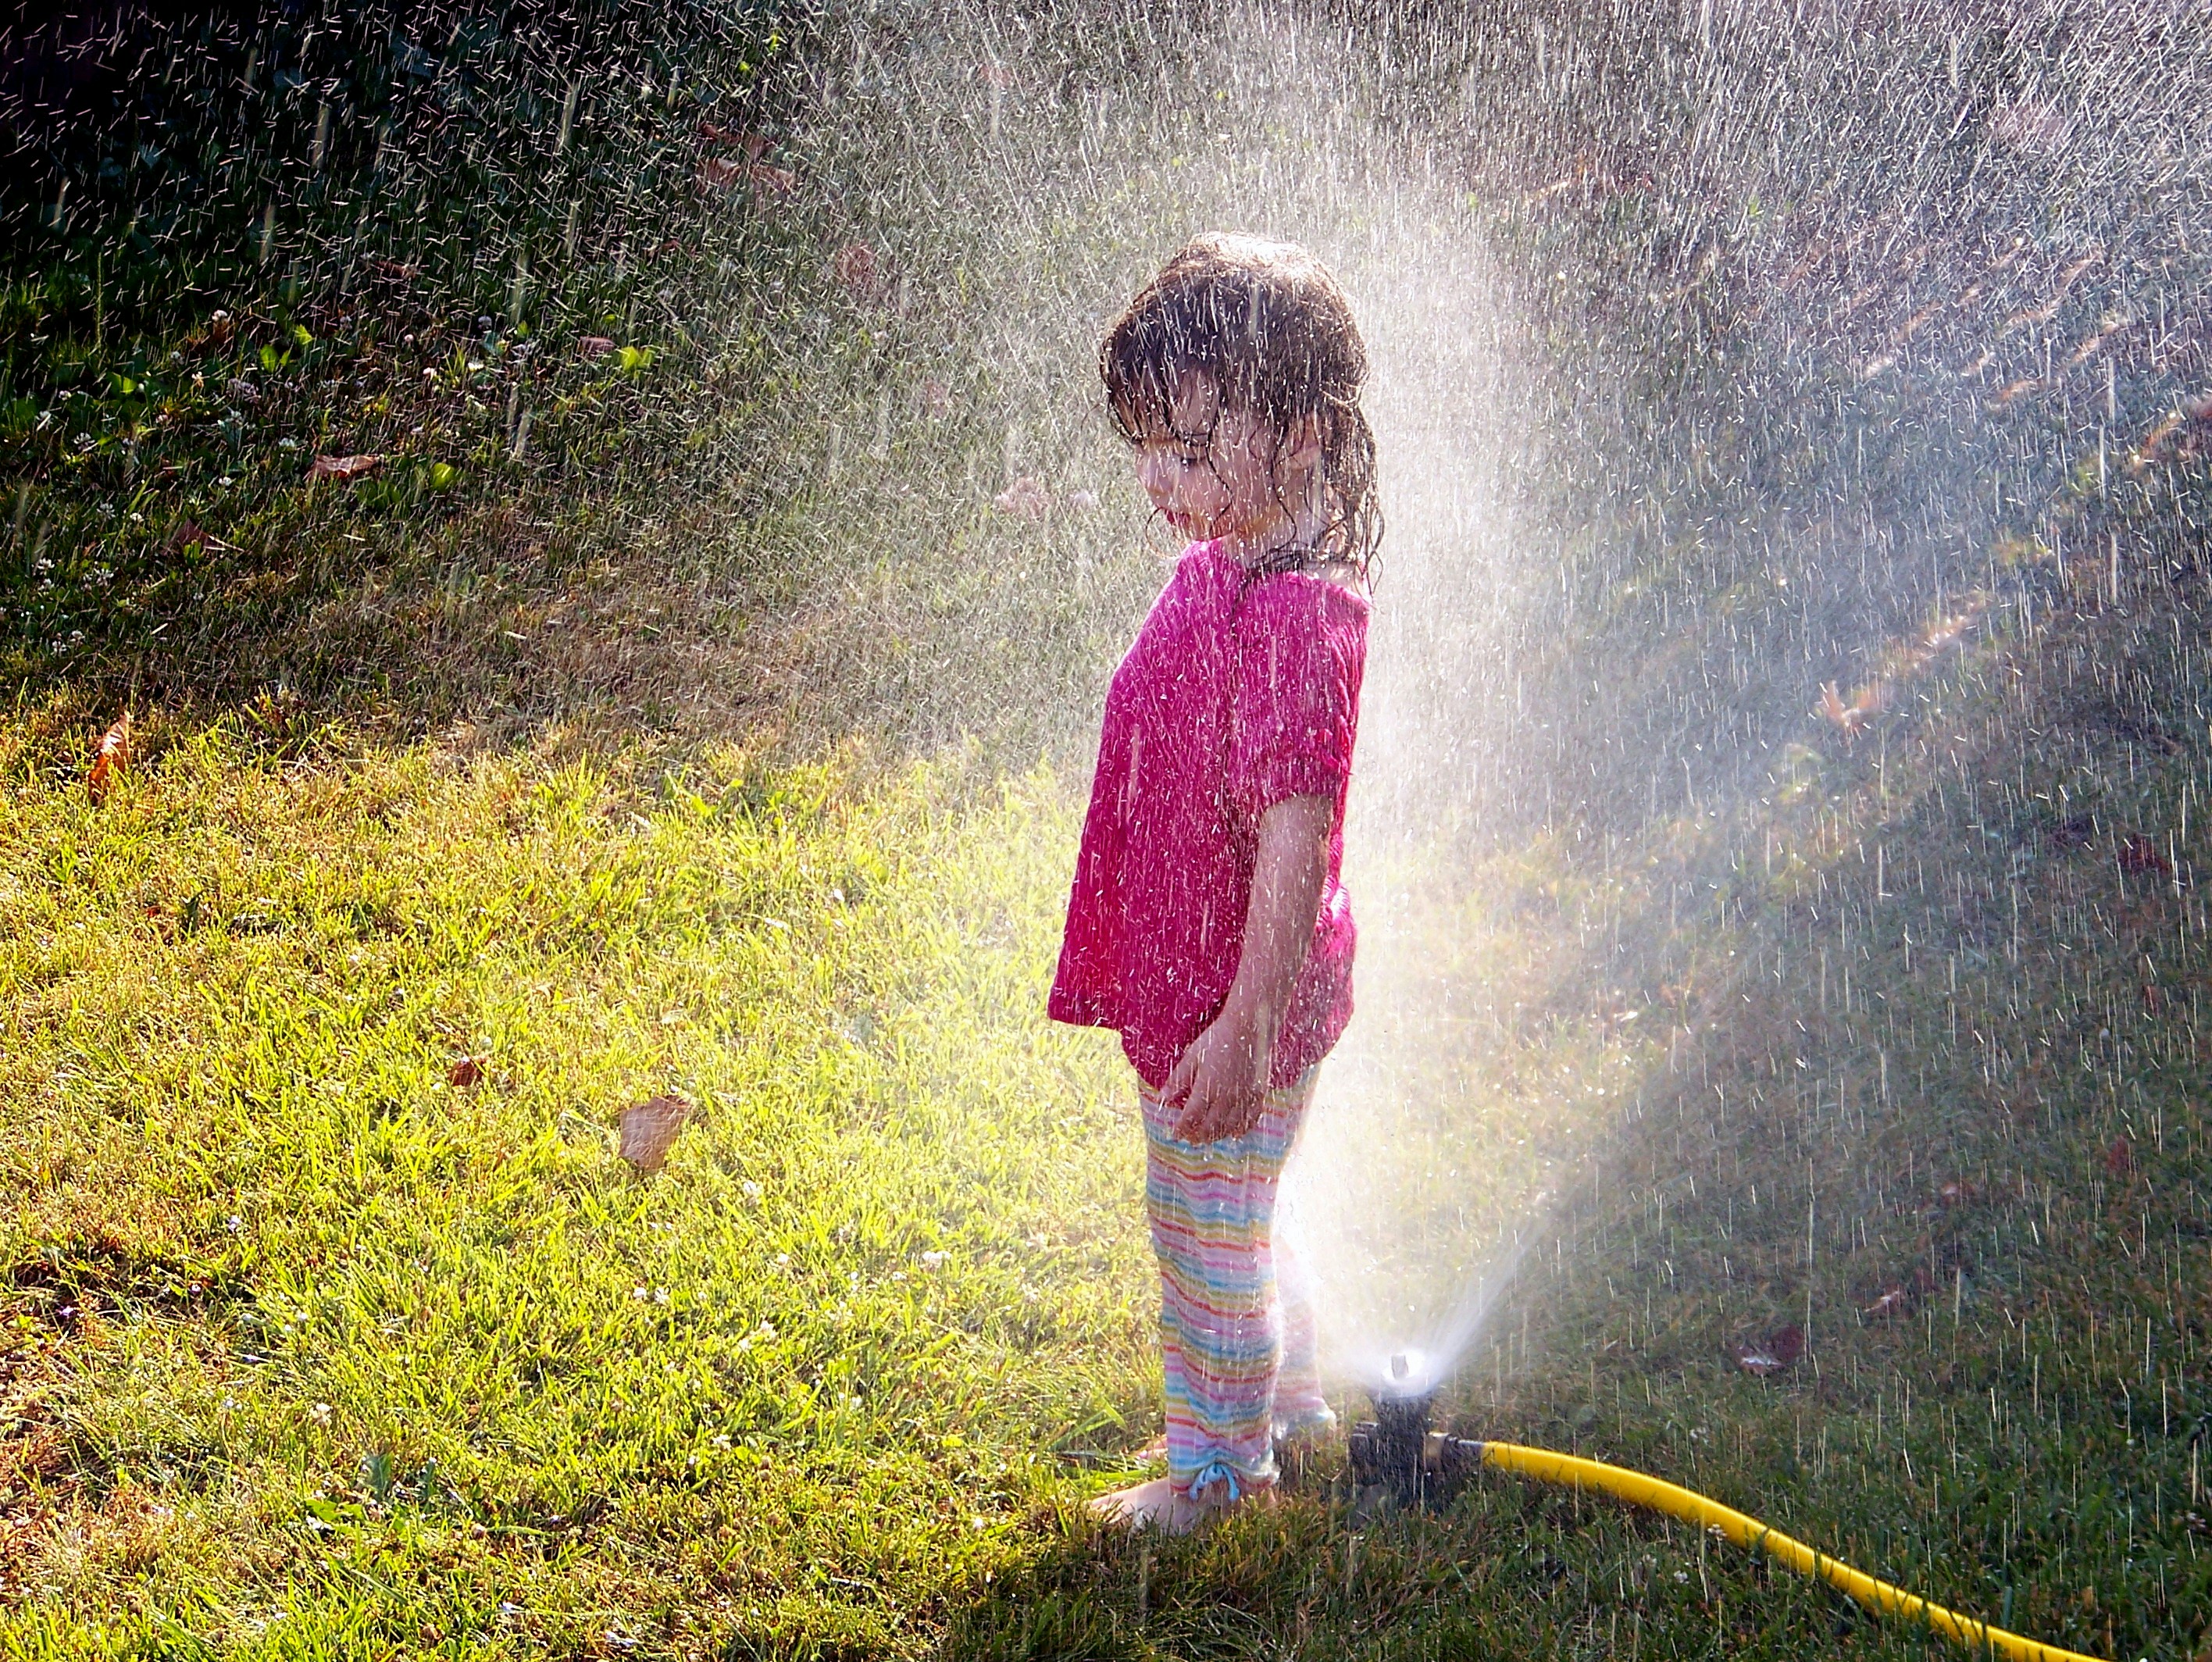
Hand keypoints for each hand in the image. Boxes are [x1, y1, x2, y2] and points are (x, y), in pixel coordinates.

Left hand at [1163, 1001, 1269, 1142]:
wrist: (1248, 1029)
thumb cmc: (1216, 1040)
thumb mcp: (1192, 1057)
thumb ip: (1177, 1080)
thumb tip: (1161, 1098)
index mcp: (1206, 1089)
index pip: (1190, 1119)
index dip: (1181, 1129)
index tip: (1173, 1134)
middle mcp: (1226, 1099)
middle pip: (1209, 1128)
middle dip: (1196, 1136)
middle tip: (1188, 1138)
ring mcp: (1243, 1099)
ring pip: (1229, 1128)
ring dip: (1216, 1136)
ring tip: (1206, 1137)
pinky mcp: (1257, 1096)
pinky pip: (1250, 1121)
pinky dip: (1241, 1130)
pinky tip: (1234, 1134)